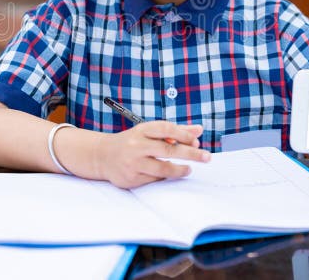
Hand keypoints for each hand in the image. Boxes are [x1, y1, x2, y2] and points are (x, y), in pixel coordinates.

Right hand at [95, 121, 210, 188]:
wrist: (102, 155)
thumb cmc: (132, 141)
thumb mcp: (149, 131)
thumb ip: (175, 131)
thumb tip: (199, 130)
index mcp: (141, 130)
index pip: (166, 129)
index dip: (183, 134)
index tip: (197, 141)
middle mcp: (136, 145)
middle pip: (169, 149)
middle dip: (191, 153)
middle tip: (206, 157)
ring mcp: (133, 163)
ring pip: (163, 168)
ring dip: (180, 169)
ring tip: (189, 169)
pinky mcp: (131, 178)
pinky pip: (154, 179)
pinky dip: (164, 177)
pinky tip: (169, 174)